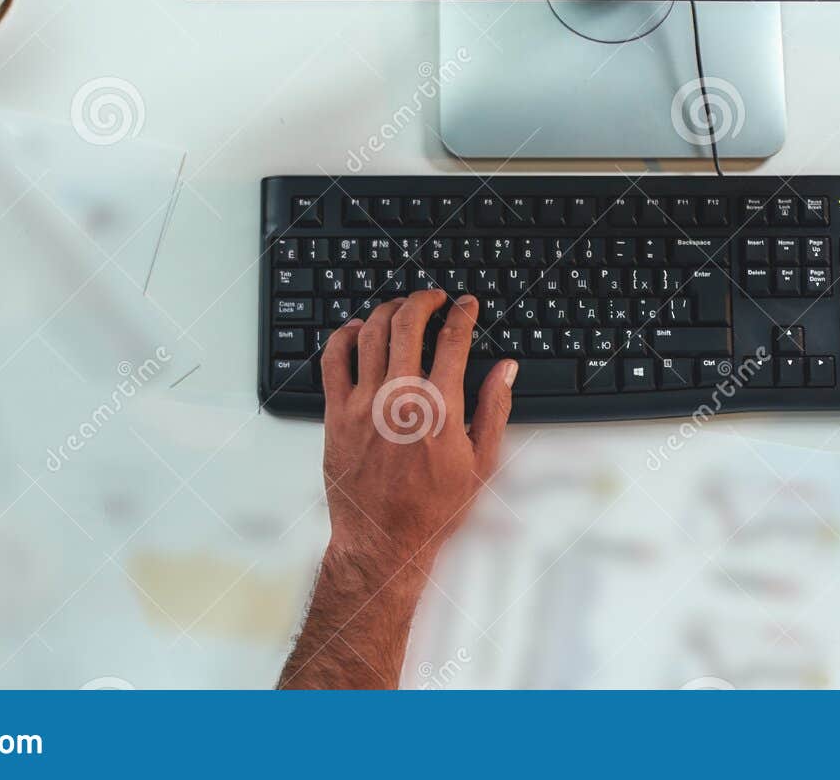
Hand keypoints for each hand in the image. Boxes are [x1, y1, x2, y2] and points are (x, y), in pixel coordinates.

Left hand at [318, 290, 516, 575]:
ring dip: (388, 310)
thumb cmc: (433, 508)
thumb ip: (493, 409)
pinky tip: (357, 329)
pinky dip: (345, 335)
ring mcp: (363, 404)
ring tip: (401, 309)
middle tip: (434, 297)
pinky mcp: (335, 414)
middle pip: (408, 324)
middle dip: (424, 300)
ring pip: (370, 333)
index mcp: (440, 409)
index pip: (453, 339)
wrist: (383, 541)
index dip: (463, 313)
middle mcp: (399, 399)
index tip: (467, 304)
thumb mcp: (480, 462)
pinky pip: (334, 360)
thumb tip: (505, 370)